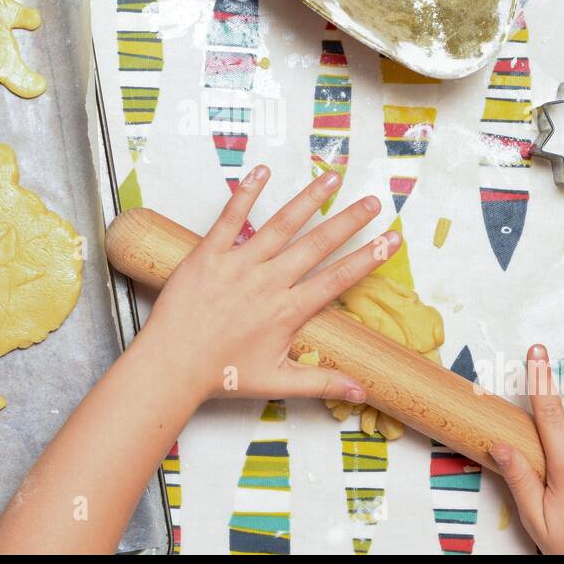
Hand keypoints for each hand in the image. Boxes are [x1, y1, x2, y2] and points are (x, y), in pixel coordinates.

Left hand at [131, 165, 396, 403]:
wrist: (172, 365)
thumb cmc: (222, 375)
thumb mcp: (278, 382)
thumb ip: (323, 383)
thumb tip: (363, 393)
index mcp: (288, 311)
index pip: (337, 278)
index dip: (368, 258)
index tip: (391, 240)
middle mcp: (268, 282)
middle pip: (317, 245)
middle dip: (348, 221)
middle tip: (373, 202)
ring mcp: (239, 264)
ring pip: (281, 225)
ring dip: (309, 199)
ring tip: (332, 178)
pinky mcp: (209, 254)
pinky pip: (231, 218)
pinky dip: (247, 193)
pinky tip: (262, 171)